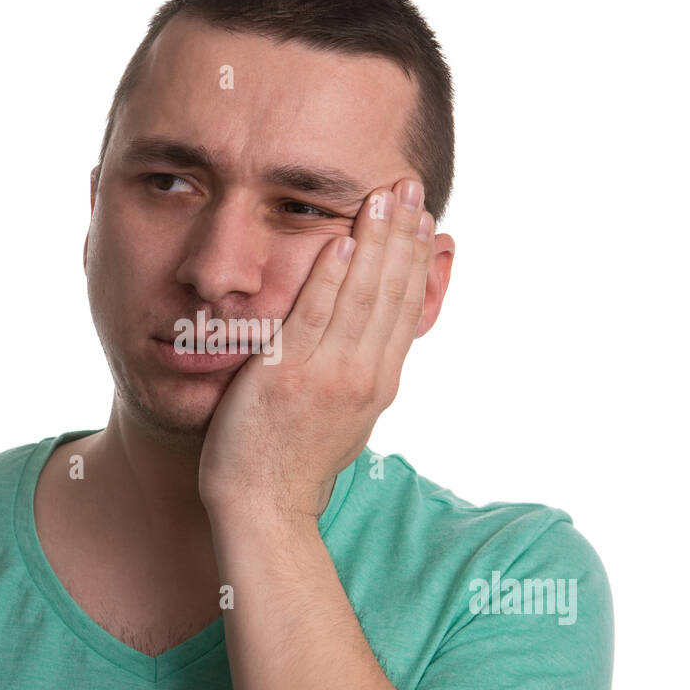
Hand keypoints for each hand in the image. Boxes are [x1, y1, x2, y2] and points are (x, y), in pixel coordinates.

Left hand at [199, 177, 435, 523]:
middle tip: (411, 185)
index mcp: (381, 381)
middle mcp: (365, 375)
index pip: (407, 305)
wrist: (265, 505)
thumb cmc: (297, 458)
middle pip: (392, 291)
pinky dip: (329, 275)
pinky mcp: (289, 375)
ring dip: (375, 241)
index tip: (424, 216)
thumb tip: (383, 328)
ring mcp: (329, 375)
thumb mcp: (351, 414)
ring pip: (361, 295)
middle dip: (403, 234)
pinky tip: (338, 238)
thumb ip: (367, 366)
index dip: (418, 256)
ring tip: (384, 196)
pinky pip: (313, 315)